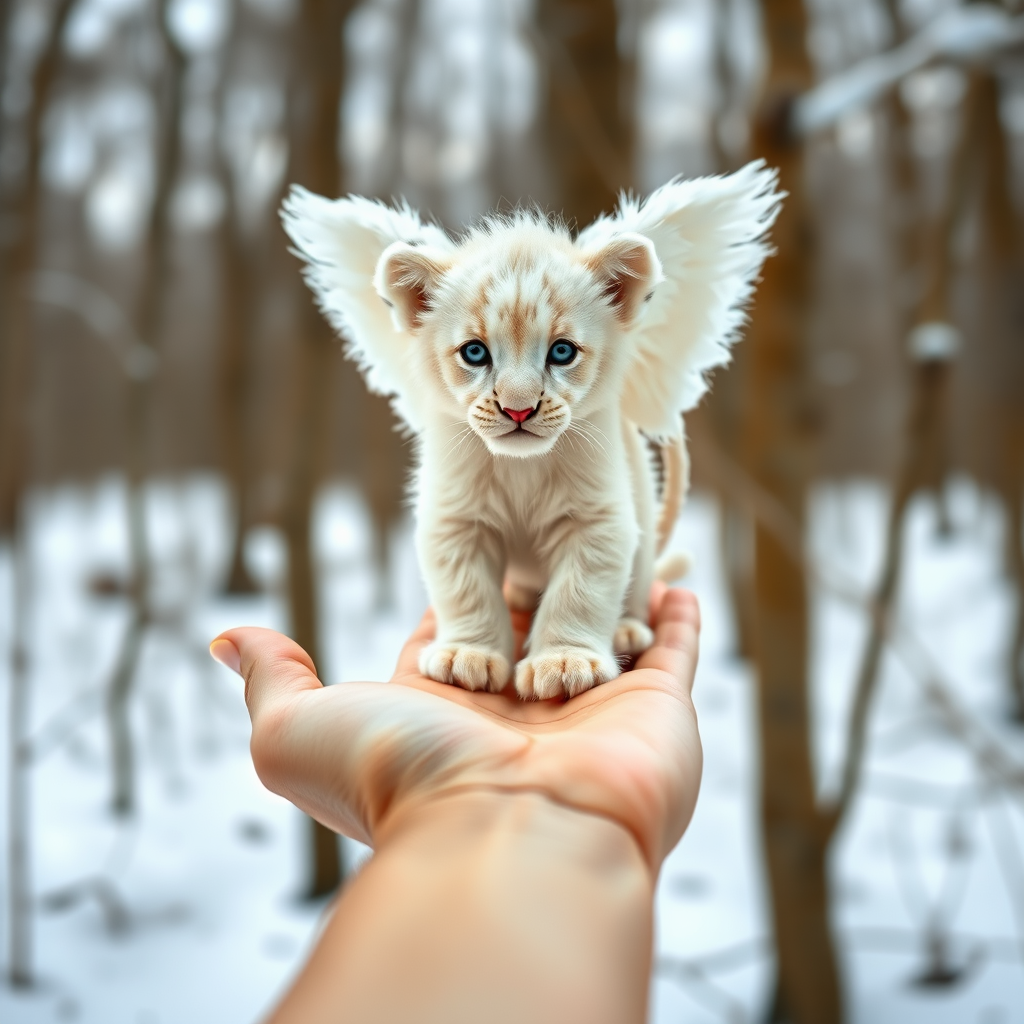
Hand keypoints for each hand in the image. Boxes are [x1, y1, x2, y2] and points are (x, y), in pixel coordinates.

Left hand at [210, 584, 701, 873]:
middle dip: (545, 588)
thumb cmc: (401, 783)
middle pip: (538, 631)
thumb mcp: (298, 728)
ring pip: (608, 634)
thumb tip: (225, 639)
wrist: (509, 842)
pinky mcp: (658, 709)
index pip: (464, 635)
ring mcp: (596, 709)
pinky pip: (672, 651)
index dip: (470, 596)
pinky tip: (676, 583)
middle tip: (556, 527)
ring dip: (616, 595)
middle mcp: (524, 712)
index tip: (477, 549)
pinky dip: (677, 619)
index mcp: (453, 708)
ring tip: (628, 541)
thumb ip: (273, 677)